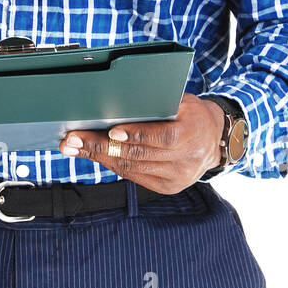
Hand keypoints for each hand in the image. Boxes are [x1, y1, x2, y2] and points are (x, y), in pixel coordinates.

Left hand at [57, 94, 225, 193]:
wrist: (214, 141)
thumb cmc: (190, 114)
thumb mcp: (182, 101)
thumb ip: (157, 103)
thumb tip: (117, 100)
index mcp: (193, 133)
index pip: (163, 137)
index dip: (137, 134)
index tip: (111, 132)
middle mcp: (186, 160)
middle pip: (138, 155)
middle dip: (101, 146)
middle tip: (73, 139)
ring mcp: (177, 178)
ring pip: (131, 168)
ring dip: (98, 157)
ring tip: (73, 147)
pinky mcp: (167, 187)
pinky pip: (133, 176)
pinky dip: (111, 164)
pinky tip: (93, 154)